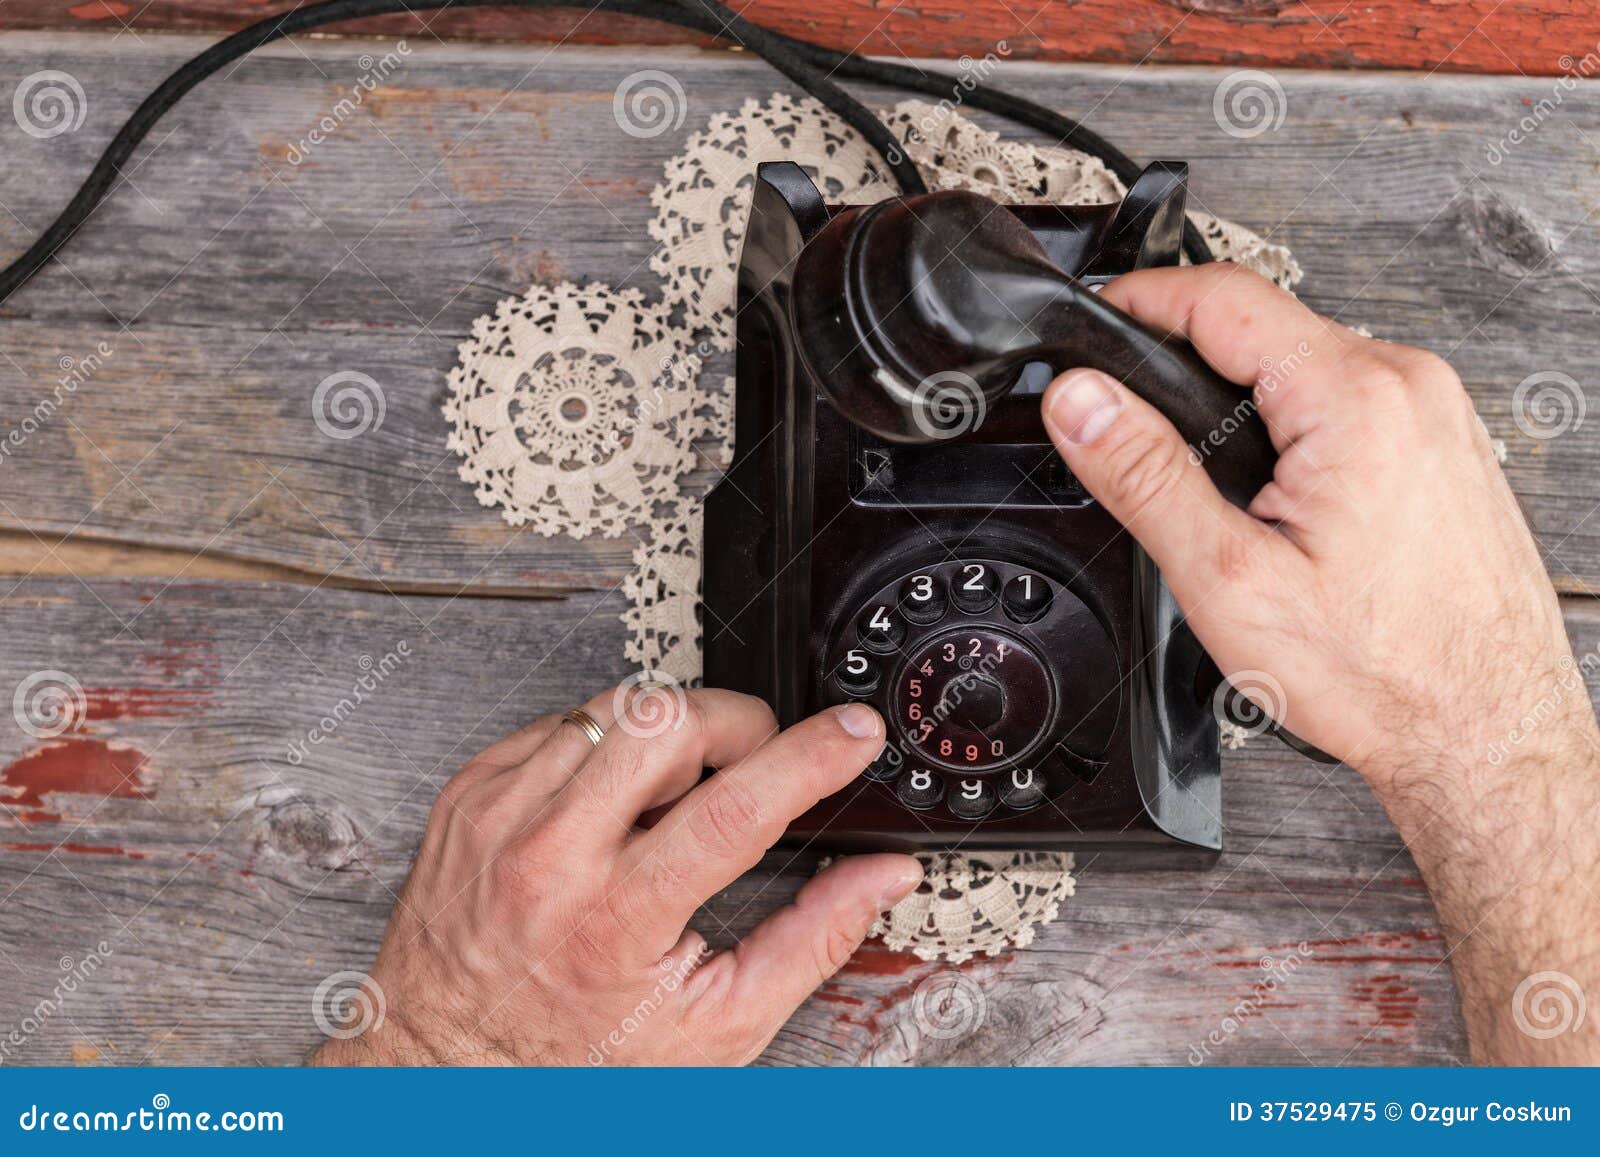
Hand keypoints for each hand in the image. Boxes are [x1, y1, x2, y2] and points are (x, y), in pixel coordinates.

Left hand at [310, 688, 919, 1065]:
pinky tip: (617, 795)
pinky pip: (562, 722)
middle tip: (754, 760)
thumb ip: (812, 941)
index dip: (810, 757)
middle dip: (737, 723)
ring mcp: (501, 815)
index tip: (853, 731)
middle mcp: (548, 856)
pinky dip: (609, 742)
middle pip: (666, 723)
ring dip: (672, 729)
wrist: (444, 1066)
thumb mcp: (714, 1026)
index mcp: (616, 919)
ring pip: (616, 706)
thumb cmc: (576, 1058)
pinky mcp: (473, 791)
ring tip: (681, 788)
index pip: (734, 806)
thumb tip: (881, 878)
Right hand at [1040, 263, 1599, 1063]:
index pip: (1221, 297)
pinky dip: (1288, 427)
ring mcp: (1433, 414)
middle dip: (1182, 360)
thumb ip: (1144, 475)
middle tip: (1126, 413)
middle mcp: (1408, 387)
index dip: (1139, 300)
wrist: (1481, 733)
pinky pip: (1343, 401)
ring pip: (1301, 365)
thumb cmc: (1383, 671)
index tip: (1093, 318)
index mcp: (1354, 398)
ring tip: (1202, 479)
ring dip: (1236, 399)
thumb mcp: (1228, 577)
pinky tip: (1273, 500)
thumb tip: (1082, 402)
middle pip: (1261, 325)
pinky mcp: (1439, 445)